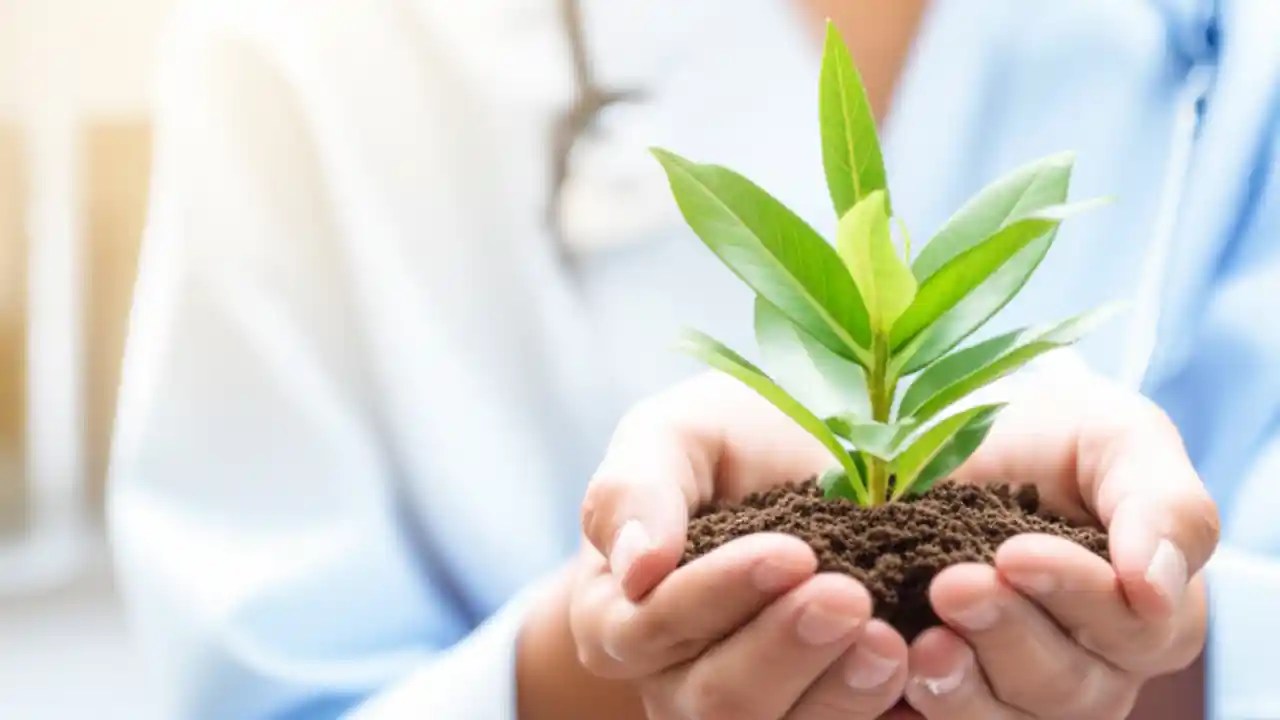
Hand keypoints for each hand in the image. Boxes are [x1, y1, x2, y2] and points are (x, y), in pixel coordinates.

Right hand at [572, 373, 910, 718]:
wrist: (829, 449)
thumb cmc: (733, 440)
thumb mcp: (677, 434)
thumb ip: (634, 487)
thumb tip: (636, 566)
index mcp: (621, 615)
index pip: (650, 629)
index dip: (717, 596)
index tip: (792, 552)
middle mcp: (676, 682)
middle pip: (717, 702)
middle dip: (784, 651)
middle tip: (850, 597)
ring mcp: (758, 710)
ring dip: (839, 697)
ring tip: (892, 644)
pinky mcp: (825, 715)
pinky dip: (886, 715)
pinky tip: (928, 675)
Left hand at [904, 374, 1217, 718]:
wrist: (946, 436)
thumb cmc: (1052, 437)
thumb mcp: (1118, 438)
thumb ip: (1163, 504)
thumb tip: (1155, 587)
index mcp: (1147, 614)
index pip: (1133, 628)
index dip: (1076, 593)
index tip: (1014, 553)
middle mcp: (1090, 669)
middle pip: (1069, 687)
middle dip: (1008, 633)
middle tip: (953, 584)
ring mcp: (1014, 690)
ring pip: (1007, 719)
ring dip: (963, 687)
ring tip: (922, 643)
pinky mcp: (946, 694)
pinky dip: (917, 704)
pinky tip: (891, 670)